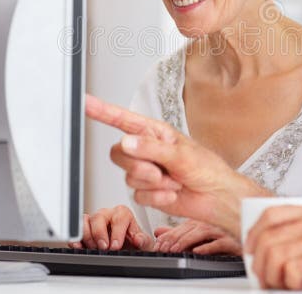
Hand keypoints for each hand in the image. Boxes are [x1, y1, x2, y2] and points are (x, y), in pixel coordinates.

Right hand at [68, 206, 152, 250]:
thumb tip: (138, 239)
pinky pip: (77, 228)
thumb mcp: (143, 243)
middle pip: (99, 217)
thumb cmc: (133, 243)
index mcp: (123, 214)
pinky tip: (80, 246)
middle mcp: (108, 214)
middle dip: (100, 234)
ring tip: (94, 248)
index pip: (119, 218)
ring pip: (86, 221)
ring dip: (88, 236)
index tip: (116, 246)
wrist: (126, 250)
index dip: (117, 232)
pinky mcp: (85, 229)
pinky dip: (76, 238)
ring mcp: (95, 221)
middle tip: (104, 247)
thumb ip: (143, 241)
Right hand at [85, 94, 271, 235]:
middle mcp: (147, 150)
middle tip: (158, 169)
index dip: (102, 111)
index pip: (122, 120)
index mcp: (154, 133)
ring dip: (153, 182)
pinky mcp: (148, 191)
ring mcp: (146, 171)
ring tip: (173, 180)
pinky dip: (157, 195)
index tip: (85, 103)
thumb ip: (151, 148)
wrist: (216, 197)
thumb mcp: (180, 153)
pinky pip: (138, 194)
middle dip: (139, 164)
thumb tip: (127, 142)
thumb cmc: (207, 169)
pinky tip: (172, 192)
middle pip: (119, 153)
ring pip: (129, 176)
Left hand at [152, 220, 241, 254]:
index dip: (168, 236)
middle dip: (173, 240)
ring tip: (175, 250)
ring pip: (201, 233)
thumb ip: (178, 233)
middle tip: (162, 249)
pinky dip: (208, 247)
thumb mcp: (196, 236)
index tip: (157, 246)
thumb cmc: (223, 238)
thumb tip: (158, 232)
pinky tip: (197, 251)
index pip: (181, 227)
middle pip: (189, 229)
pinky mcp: (233, 240)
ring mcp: (222, 230)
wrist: (249, 241)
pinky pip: (219, 242)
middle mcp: (211, 224)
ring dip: (186, 242)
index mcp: (201, 222)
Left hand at [244, 203, 301, 289]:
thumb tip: (281, 245)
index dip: (254, 234)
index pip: (270, 215)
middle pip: (266, 236)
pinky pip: (291, 270)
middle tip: (262, 277)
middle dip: (257, 260)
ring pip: (274, 254)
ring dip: (270, 275)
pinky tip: (298, 287)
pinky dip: (288, 283)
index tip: (250, 250)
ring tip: (278, 286)